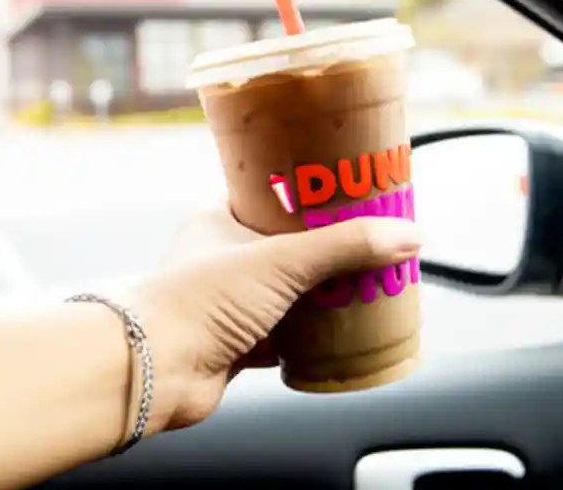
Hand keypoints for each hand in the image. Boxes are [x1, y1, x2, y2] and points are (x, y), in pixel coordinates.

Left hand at [128, 204, 421, 432]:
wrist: (155, 371)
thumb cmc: (198, 301)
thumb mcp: (282, 260)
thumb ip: (346, 247)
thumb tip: (407, 235)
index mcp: (220, 218)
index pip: (274, 194)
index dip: (314, 192)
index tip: (353, 191)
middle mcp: (223, 258)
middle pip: (291, 246)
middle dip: (331, 249)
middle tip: (374, 242)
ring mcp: (231, 303)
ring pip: (292, 293)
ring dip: (326, 293)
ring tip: (370, 283)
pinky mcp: (239, 345)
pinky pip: (289, 335)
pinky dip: (314, 335)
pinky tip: (345, 331)